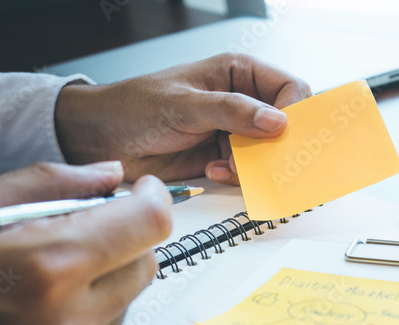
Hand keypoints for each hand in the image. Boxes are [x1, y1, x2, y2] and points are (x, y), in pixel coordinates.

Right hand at [0, 162, 171, 324]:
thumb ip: (50, 183)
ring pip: (128, 303)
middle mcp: (69, 322)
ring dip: (105, 279)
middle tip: (83, 227)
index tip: (143, 191)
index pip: (147, 227)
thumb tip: (110, 174)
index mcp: (47, 267)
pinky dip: (87, 314)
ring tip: (44, 273)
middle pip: (145, 265)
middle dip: (125, 239)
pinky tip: (38, 308)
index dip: (152, 200)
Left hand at [54, 53, 311, 185]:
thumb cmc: (135, 107)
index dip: (296, 111)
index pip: (289, 88)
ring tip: (227, 165)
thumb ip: (233, 111)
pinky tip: (212, 171)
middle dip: (280, 144)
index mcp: (238, 73)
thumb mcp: (186, 104)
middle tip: (272, 159)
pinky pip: (248, 172)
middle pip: (285, 124)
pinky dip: (237, 177)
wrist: (103, 140)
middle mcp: (241, 102)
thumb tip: (276, 121)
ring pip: (269, 153)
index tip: (287, 132)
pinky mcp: (223, 159)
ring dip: (254, 165)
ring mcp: (233, 132)